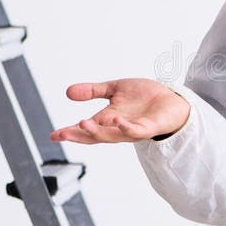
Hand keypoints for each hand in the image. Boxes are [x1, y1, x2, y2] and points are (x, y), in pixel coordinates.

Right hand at [49, 79, 190, 143]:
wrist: (172, 99)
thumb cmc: (145, 97)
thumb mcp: (115, 89)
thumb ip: (93, 91)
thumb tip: (68, 92)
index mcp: (108, 120)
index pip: (85, 129)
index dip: (69, 133)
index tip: (53, 135)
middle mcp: (118, 127)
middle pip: (95, 136)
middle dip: (79, 135)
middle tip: (63, 133)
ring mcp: (133, 129)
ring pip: (113, 136)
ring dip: (98, 132)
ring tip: (83, 123)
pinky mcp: (149, 127)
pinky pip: (136, 130)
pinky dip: (126, 127)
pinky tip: (118, 120)